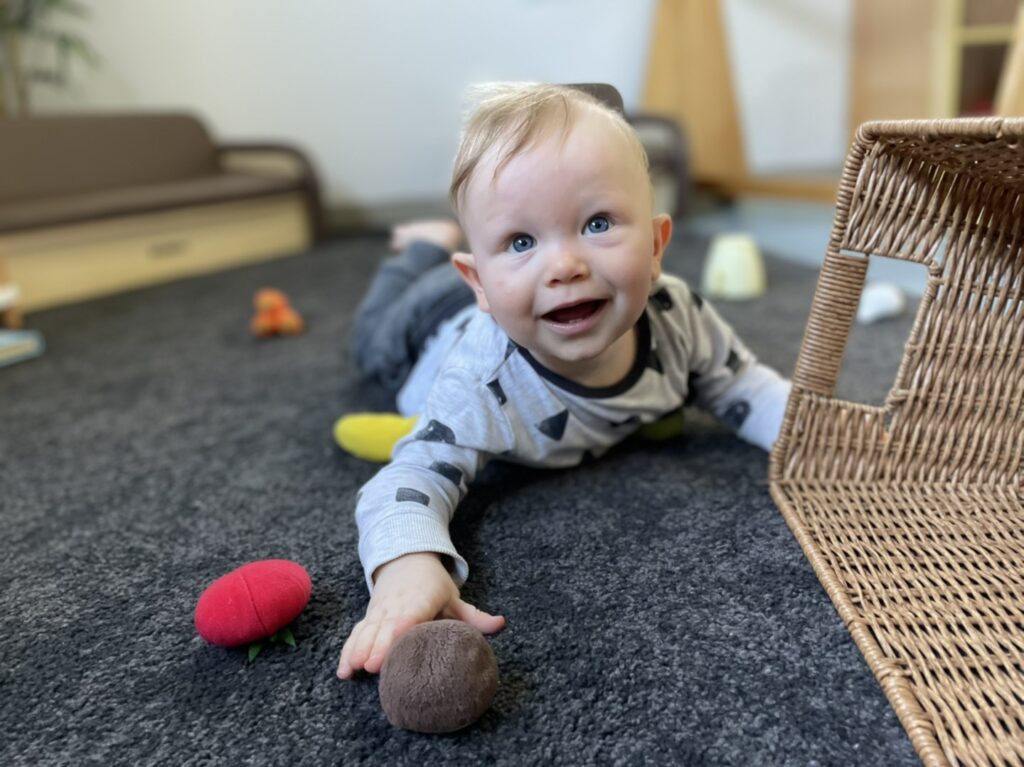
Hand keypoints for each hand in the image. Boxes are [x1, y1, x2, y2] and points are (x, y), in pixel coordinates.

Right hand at [336, 552, 504, 679]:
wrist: (405, 558)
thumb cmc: (432, 584)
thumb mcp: (453, 596)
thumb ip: (475, 616)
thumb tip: (501, 624)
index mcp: (421, 598)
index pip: (411, 613)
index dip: (402, 627)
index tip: (396, 637)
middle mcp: (397, 605)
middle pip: (384, 626)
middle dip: (376, 645)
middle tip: (369, 666)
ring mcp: (380, 612)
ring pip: (366, 630)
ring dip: (357, 650)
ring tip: (350, 670)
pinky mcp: (369, 618)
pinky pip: (357, 634)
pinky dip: (348, 650)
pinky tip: (343, 670)